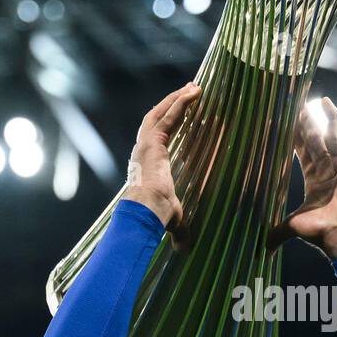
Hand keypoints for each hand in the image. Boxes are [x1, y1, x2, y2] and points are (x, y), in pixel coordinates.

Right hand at [125, 83, 198, 243]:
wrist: (146, 213)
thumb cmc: (156, 218)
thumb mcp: (173, 219)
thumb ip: (180, 228)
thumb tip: (185, 249)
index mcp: (147, 164)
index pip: (159, 137)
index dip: (171, 123)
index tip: (184, 113)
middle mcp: (142, 150)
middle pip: (157, 119)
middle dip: (173, 104)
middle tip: (190, 91)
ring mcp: (145, 144)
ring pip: (160, 113)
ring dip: (177, 98)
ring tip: (194, 87)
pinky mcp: (152, 141)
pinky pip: (167, 116)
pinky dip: (180, 102)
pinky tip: (193, 93)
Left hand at [267, 98, 336, 259]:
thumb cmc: (322, 232)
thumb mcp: (294, 226)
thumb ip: (279, 232)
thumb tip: (264, 246)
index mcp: (315, 182)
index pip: (302, 155)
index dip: (291, 140)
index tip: (281, 126)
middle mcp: (326, 171)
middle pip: (311, 142)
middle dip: (301, 126)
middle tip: (291, 107)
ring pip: (321, 136)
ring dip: (311, 120)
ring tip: (301, 103)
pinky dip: (332, 118)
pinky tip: (324, 102)